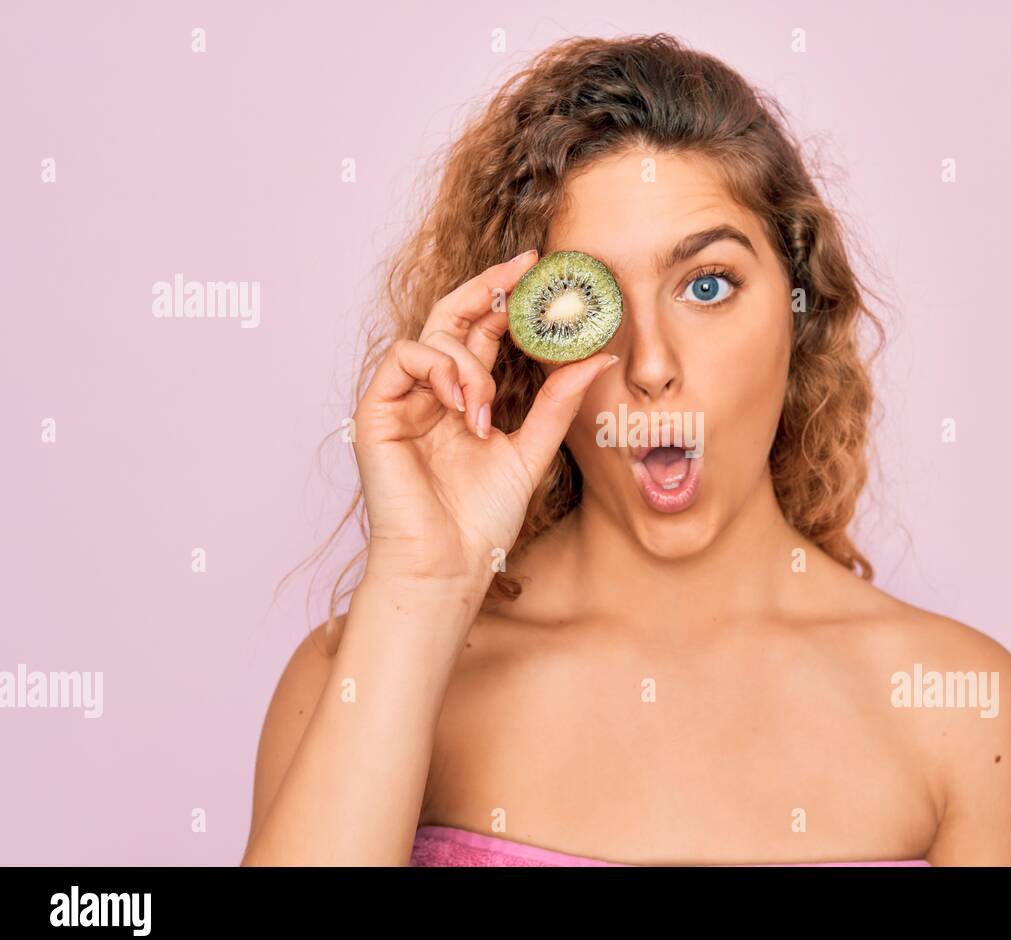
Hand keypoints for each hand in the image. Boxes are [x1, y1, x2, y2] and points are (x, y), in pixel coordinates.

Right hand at [349, 249, 618, 583]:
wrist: (449, 563)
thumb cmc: (482, 520)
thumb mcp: (532, 451)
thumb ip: (558, 403)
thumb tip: (597, 359)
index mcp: (463, 397)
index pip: (481, 331)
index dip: (506, 297)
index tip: (542, 272)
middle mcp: (431, 392)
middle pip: (452, 317)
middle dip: (487, 287)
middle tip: (524, 268)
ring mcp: (402, 400)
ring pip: (432, 336)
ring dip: (469, 362)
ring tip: (486, 408)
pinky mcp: (376, 412)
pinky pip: (404, 357)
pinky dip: (439, 370)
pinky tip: (463, 405)